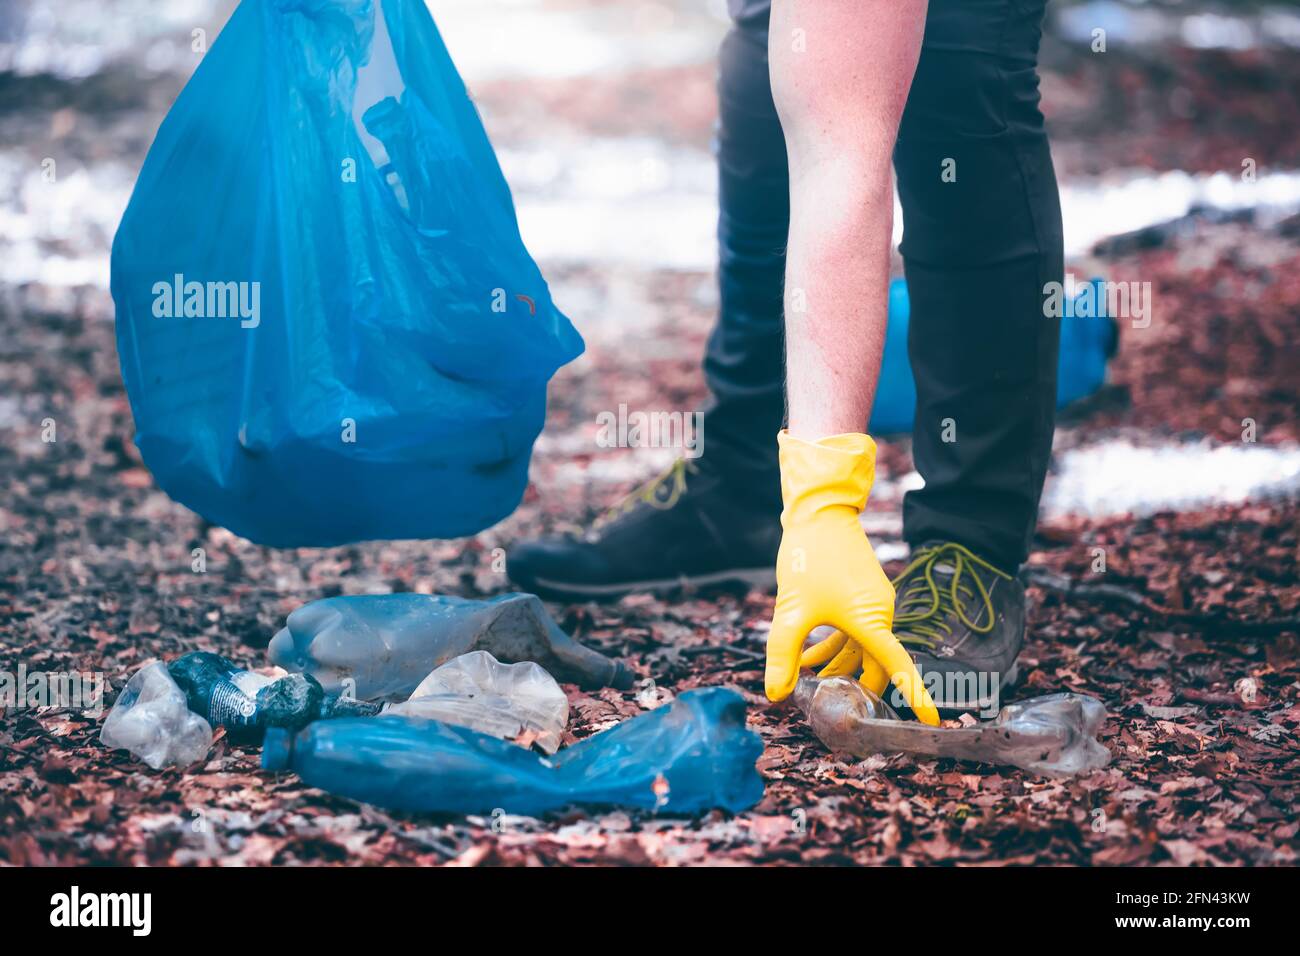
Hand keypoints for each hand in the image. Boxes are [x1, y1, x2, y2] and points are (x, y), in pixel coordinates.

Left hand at [764, 430, 938, 725]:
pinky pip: (854, 632)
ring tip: (805, 681)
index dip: (916, 695)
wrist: (819, 513)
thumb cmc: (809, 558)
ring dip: (836, 665)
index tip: (932, 722)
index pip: (898, 667)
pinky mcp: (861, 596)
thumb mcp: (790, 611)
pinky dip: (833, 646)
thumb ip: (782, 655)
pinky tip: (806, 658)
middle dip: (853, 686)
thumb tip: (775, 695)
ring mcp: (872, 604)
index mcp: (872, 621)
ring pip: (860, 648)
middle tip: (830, 707)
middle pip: (874, 663)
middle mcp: (880, 614)